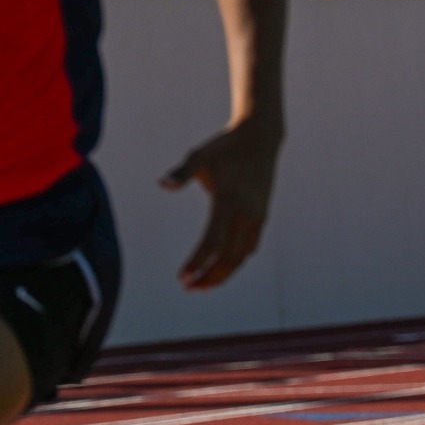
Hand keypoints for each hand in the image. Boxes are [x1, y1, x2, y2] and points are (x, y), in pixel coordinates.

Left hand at [159, 115, 282, 289]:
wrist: (261, 137)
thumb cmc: (225, 147)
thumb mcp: (199, 155)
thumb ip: (182, 173)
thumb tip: (162, 184)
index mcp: (229, 199)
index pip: (212, 241)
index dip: (197, 262)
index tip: (182, 277)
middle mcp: (246, 212)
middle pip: (228, 256)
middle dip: (208, 276)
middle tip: (188, 287)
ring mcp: (257, 216)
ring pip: (241, 256)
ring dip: (223, 274)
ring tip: (203, 285)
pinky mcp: (262, 216)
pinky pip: (250, 247)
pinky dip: (236, 262)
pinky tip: (222, 268)